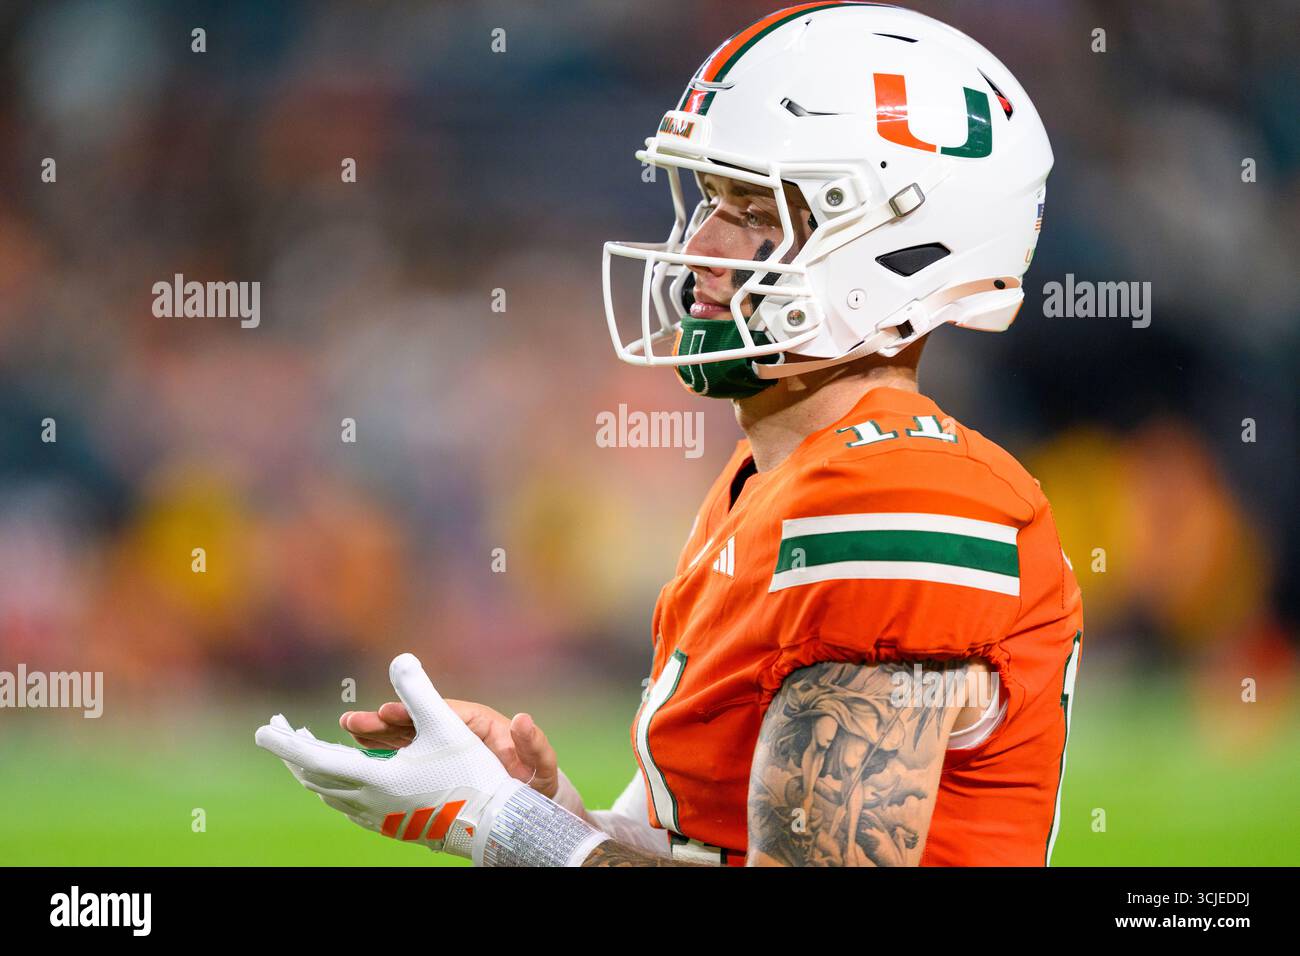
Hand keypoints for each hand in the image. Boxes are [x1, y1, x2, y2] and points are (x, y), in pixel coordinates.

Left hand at [256, 653, 514, 859]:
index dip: (285, 744)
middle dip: (292, 752)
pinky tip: (340, 776)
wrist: (492, 824)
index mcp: (374, 778)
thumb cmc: (471, 775)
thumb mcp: (447, 726)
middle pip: (313, 777)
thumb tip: (401, 657)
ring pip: (327, 792)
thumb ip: (420, 691)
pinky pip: (344, 803)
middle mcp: (367, 802)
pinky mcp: (387, 824)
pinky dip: (331, 784)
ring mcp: (376, 816)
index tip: (263, 729)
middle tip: (279, 728)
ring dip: (310, 768)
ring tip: (304, 747)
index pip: (314, 760)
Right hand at [339, 699, 559, 798]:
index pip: (443, 714)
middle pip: (418, 724)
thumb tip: (522, 719)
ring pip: (407, 740)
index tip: (389, 709)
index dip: (415, 711)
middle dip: (386, 722)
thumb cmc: (536, 780)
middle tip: (352, 721)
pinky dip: (385, 760)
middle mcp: (458, 734)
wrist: (531, 805)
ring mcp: (445, 752)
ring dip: (378, 737)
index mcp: (480, 725)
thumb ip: (534, 744)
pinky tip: (363, 758)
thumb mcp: (541, 764)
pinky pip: (407, 762)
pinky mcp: (437, 772)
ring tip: (350, 730)